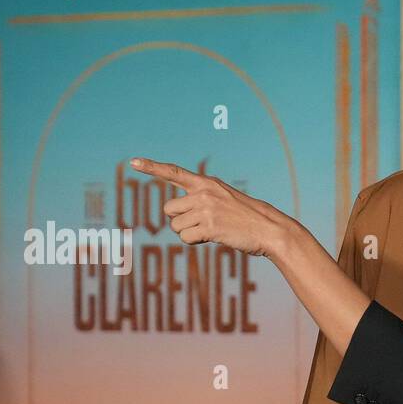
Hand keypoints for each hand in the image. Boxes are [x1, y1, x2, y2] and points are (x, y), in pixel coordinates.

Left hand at [129, 157, 297, 258]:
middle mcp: (203, 193)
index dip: (152, 167)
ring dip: (188, 233)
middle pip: (169, 209)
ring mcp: (206, 209)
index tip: (133, 162)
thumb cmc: (247, 218)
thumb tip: (177, 217)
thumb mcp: (225, 199)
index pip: (174, 172)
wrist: (269, 228)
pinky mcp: (210, 226)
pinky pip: (185, 238)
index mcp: (206, 183)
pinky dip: (194, 242)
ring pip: (175, 226)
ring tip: (210, 231)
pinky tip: (211, 238)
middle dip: (179, 220)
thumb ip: (201, 200)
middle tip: (200, 224)